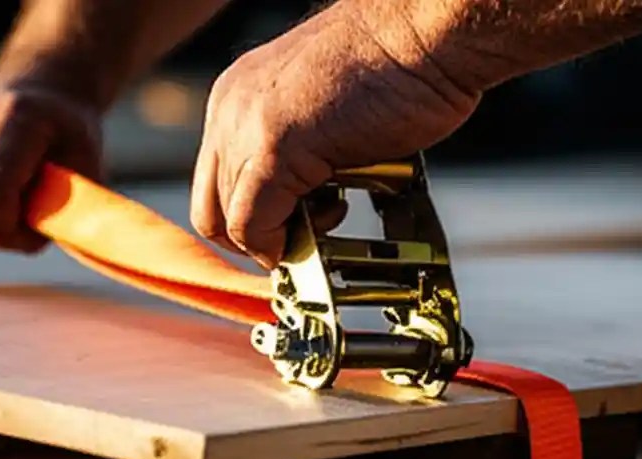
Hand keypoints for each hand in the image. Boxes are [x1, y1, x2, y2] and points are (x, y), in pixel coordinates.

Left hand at [190, 2, 480, 268]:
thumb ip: (300, 150)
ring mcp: (245, 128)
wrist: (427, 32)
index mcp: (238, 97)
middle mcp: (229, 110)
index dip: (253, 221)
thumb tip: (302, 203)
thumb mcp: (325, 108)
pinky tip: (336, 211)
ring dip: (282, 239)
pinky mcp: (273, 150)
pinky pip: (255, 227)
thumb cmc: (401, 66)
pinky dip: (287, 244)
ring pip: (230, 224)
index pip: (217, 184)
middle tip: (312, 233)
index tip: (297, 225)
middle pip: (213, 210)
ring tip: (335, 210)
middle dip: (262, 238)